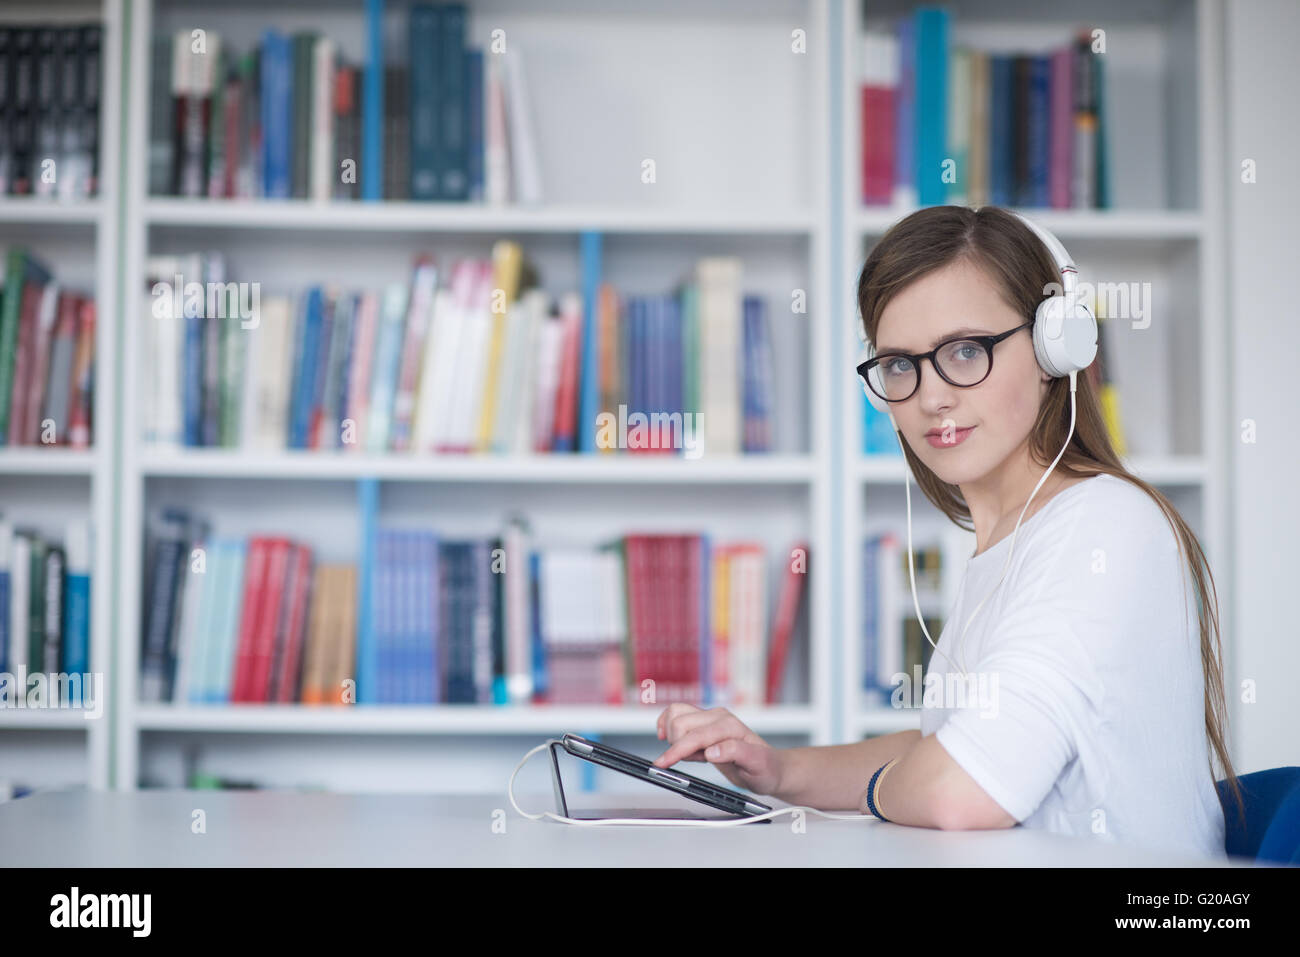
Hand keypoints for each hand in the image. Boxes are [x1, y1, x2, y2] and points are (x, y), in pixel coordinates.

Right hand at [652, 704, 783, 797]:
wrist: (770, 767)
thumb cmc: (765, 767)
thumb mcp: (756, 765)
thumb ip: (736, 753)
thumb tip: (712, 751)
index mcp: (729, 726)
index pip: (694, 736)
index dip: (676, 751)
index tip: (663, 764)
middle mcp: (718, 717)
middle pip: (680, 722)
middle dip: (676, 745)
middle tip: (693, 761)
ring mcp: (710, 718)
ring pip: (675, 714)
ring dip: (673, 737)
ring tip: (690, 754)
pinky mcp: (704, 722)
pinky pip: (677, 714)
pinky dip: (668, 726)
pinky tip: (674, 742)